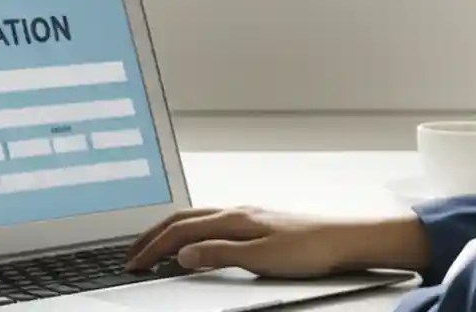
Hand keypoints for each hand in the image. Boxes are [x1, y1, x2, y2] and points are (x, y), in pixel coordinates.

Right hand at [124, 206, 430, 278]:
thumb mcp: (260, 258)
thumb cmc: (308, 248)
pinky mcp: (256, 222)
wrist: (343, 239)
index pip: (180, 231)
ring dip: (169, 231)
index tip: (135, 264)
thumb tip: (183, 254)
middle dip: (153, 236)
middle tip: (132, 255)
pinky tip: (193, 242)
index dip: (153, 248)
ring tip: (154, 246)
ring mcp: (246, 214)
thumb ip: (219, 254)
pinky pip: (210, 221)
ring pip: (195, 217)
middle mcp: (235, 211)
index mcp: (232, 218)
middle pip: (182, 219)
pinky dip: (190, 231)